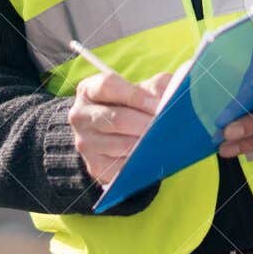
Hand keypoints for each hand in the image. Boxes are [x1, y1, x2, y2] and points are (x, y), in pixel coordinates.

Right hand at [68, 69, 173, 186]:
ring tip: (164, 142)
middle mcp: (80, 115)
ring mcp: (85, 142)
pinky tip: (153, 157)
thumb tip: (172, 95)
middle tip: (168, 128)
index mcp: (89, 90)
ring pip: (122, 145)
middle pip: (116, 119)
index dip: (136, 95)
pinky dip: (141, 163)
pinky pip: (123, 167)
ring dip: (146, 145)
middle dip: (146, 124)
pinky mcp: (95, 166)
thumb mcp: (140, 89)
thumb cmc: (129, 106)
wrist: (110, 135)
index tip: (159, 105)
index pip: (108, 86)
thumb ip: (156, 86)